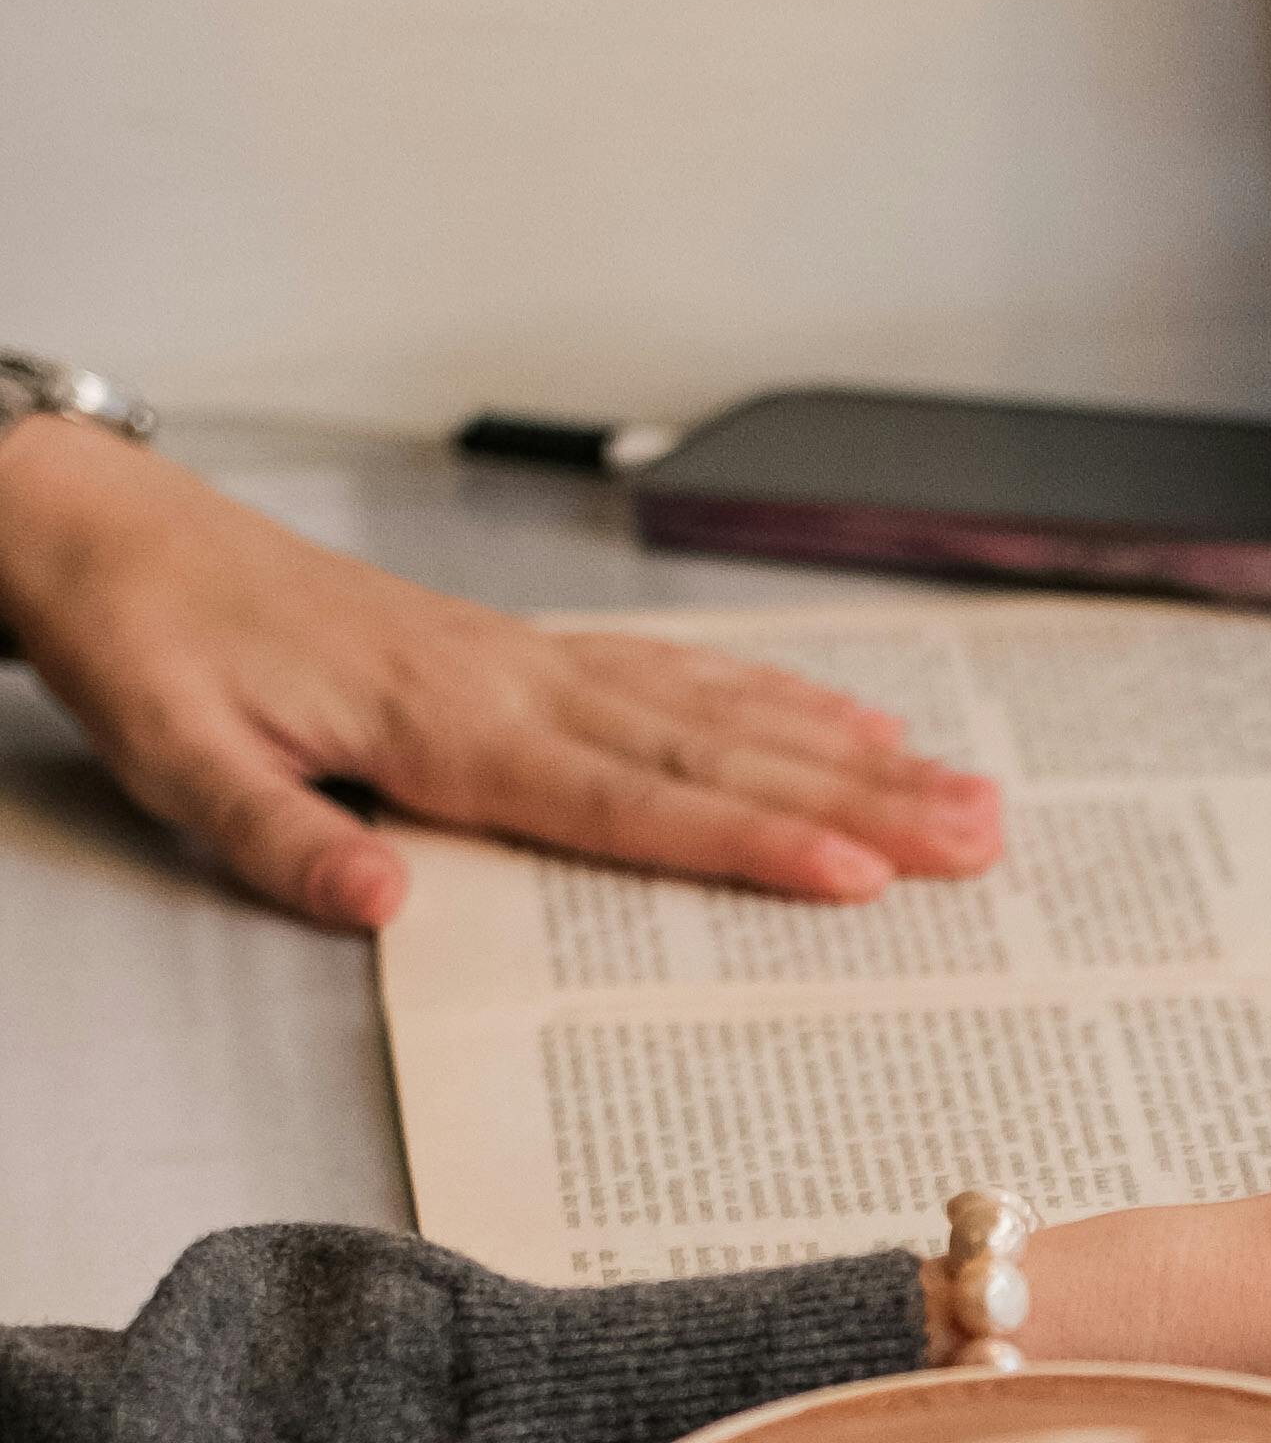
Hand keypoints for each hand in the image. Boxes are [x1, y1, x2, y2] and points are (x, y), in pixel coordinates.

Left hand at [0, 416, 1001, 928]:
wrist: (117, 537)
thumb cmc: (151, 650)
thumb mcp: (175, 759)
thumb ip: (279, 837)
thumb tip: (377, 905)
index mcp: (444, 729)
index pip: (627, 802)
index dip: (748, 845)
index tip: (856, 878)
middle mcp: (515, 686)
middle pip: (717, 759)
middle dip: (860, 804)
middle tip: (981, 839)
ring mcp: (532, 662)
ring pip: (723, 715)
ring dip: (850, 757)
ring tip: (963, 790)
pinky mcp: (526, 654)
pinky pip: (681, 678)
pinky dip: (776, 700)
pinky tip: (847, 720)